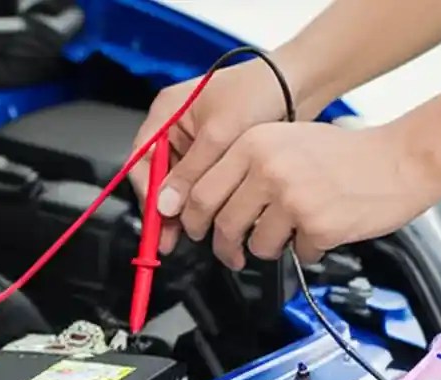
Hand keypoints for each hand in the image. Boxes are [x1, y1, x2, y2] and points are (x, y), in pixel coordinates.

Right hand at [129, 57, 317, 253]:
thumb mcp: (219, 134)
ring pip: (180, 182)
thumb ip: (191, 173)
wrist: (299, 81)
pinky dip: (205, 198)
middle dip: (167, 205)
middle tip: (172, 236)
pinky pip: (201, 180)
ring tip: (195, 229)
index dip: (147, 191)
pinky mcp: (214, 150)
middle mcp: (176, 126)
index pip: (141, 159)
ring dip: (187, 205)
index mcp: (167, 111)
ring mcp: (195, 139)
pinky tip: (213, 214)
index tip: (159, 217)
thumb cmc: (260, 90)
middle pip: (158, 175)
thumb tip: (166, 205)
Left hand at [173, 121, 440, 268]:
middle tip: (230, 253)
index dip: (191, 219)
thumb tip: (200, 203)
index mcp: (253, 143)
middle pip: (222, 224)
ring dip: (270, 248)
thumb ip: (243, 168)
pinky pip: (296, 253)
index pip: (200, 191)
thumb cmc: (344, 153)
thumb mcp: (284, 141)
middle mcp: (267, 168)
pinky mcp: (316, 225)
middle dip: (223, 246)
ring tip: (291, 232)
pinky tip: (324, 229)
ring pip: (257, 245)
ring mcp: (292, 198)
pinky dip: (308, 250)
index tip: (194, 230)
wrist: (402, 159)